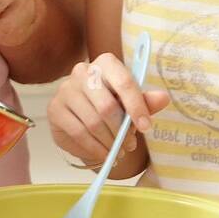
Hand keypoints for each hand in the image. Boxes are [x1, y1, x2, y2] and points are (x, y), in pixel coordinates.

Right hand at [47, 52, 170, 167]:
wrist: (83, 113)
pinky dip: (94, 149)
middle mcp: (82, 72)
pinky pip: (78, 134)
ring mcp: (65, 90)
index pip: (124, 82)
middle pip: (107, 106)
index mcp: (105, 63)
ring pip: (92, 123)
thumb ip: (146, 101)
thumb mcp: (132, 101)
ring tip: (118, 151)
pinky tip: (104, 154)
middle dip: (121, 131)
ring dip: (109, 143)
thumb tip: (163, 98)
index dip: (137, 107)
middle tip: (130, 145)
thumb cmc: (112, 103)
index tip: (146, 127)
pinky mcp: (55, 109)